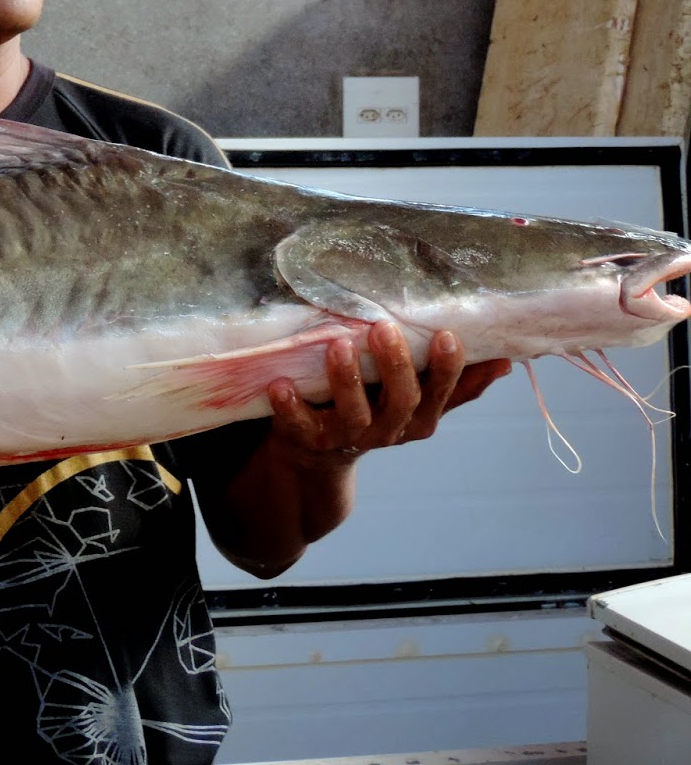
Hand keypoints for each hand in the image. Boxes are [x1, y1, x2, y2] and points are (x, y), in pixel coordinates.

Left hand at [266, 322, 512, 462]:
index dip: (447, 369)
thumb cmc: (373, 411)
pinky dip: (290, 407)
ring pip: (353, 414)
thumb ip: (456, 385)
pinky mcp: (308, 440)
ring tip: (338, 344)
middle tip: (384, 327)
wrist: (317, 458)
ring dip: (346, 379)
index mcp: (418, 419)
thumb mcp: (416, 401)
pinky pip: (299, 426)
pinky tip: (281, 384)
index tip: (447, 335)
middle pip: (400, 402)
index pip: (441, 394)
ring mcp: (347, 438)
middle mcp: (388, 431)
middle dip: (396, 366)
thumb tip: (505, 360)